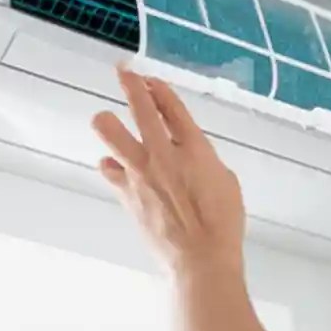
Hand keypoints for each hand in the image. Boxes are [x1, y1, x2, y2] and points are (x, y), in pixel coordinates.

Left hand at [92, 67, 245, 278]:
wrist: (200, 258)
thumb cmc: (222, 224)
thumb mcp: (225, 183)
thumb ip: (203, 163)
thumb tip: (188, 160)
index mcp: (195, 148)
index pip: (172, 107)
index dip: (158, 89)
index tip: (149, 78)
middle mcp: (164, 153)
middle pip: (140, 107)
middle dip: (130, 84)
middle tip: (123, 72)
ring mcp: (141, 172)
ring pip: (110, 131)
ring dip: (106, 122)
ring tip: (106, 120)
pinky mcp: (127, 193)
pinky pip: (109, 170)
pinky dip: (110, 166)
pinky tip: (112, 165)